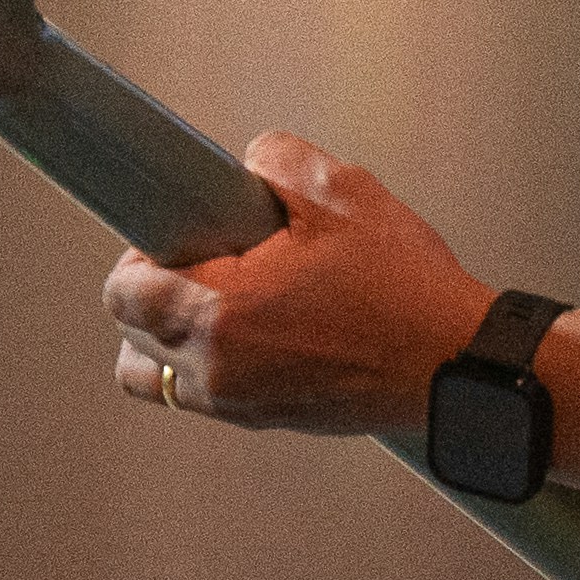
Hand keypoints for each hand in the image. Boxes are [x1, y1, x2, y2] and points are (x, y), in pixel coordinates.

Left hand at [104, 132, 483, 435]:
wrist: (454, 365)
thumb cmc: (406, 291)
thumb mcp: (345, 193)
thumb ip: (278, 160)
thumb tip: (245, 165)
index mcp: (224, 310)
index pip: (125, 292)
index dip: (139, 255)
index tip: (173, 237)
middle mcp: (218, 367)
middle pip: (130, 334)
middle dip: (151, 292)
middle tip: (202, 262)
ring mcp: (237, 401)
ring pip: (153, 374)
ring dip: (166, 337)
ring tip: (218, 303)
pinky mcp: (261, 419)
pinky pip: (198, 395)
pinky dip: (203, 364)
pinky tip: (253, 331)